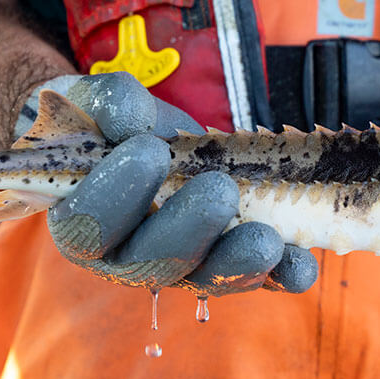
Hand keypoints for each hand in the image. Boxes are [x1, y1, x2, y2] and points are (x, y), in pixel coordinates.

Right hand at [21, 72, 317, 296]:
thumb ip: (106, 104)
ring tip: (267, 240)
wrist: (136, 135)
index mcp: (78, 221)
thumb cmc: (103, 122)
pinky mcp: (225, 260)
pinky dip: (281, 273)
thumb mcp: (94, 101)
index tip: (149, 150)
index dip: (116, 194)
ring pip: (205, 277)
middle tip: (219, 189)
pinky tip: (301, 266)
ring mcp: (179, 264)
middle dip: (188, 229)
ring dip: (239, 262)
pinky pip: (254, 275)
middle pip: (150, 264)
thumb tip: (130, 119)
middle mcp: (124, 256)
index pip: (87, 227)